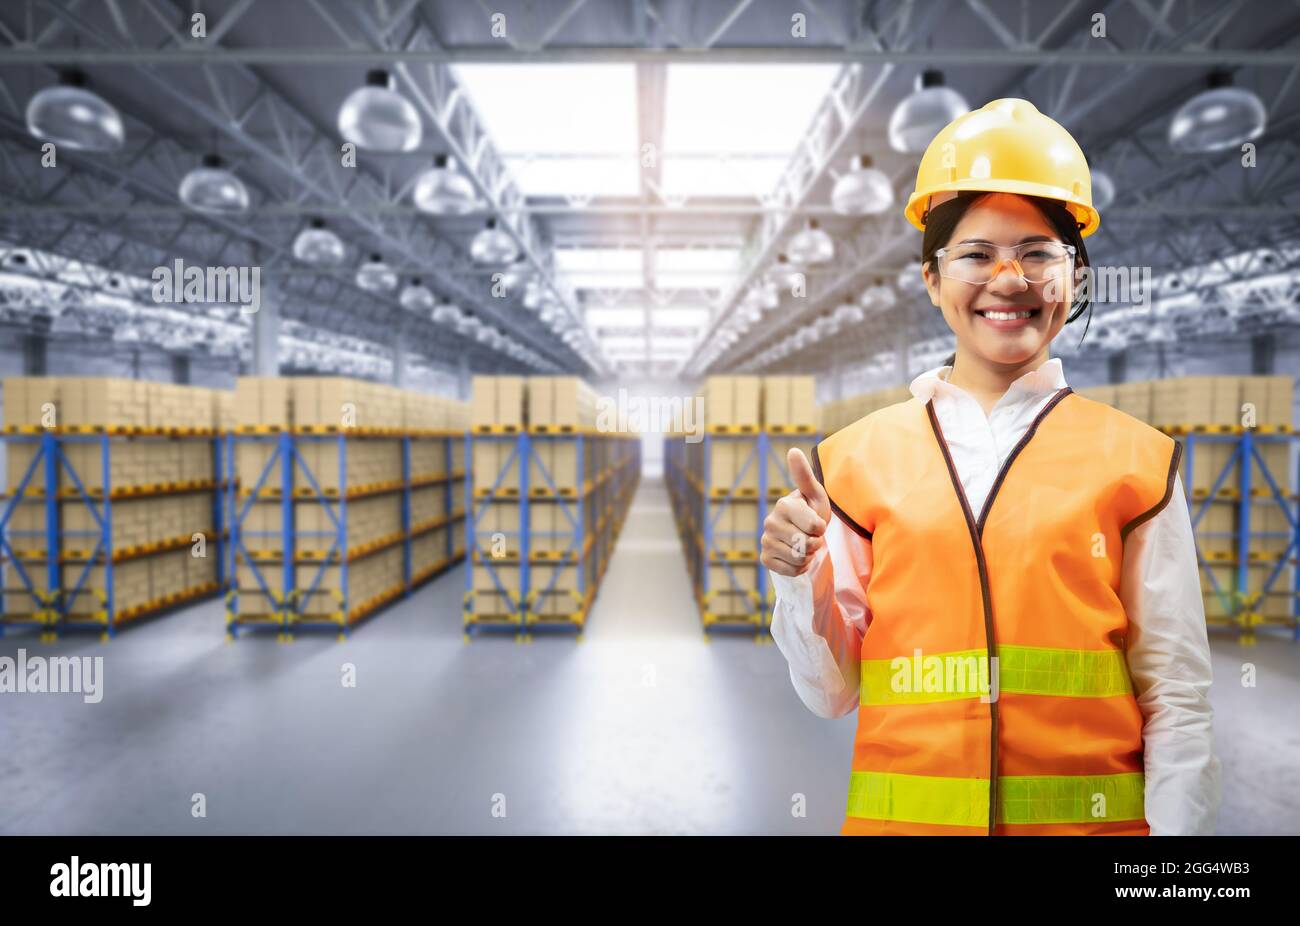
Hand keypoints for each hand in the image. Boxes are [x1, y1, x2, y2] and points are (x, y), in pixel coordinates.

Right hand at [760, 448, 831, 576]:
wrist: (802, 534)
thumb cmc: (811, 510)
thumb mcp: (814, 494)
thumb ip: (804, 475)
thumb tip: (793, 450)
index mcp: (783, 505)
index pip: (815, 527)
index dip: (821, 529)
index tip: (817, 522)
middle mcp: (770, 522)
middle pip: (807, 545)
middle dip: (815, 543)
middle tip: (810, 535)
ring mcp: (765, 541)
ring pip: (799, 559)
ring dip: (808, 555)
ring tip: (803, 544)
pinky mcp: (765, 558)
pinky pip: (790, 570)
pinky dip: (799, 567)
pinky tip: (796, 555)